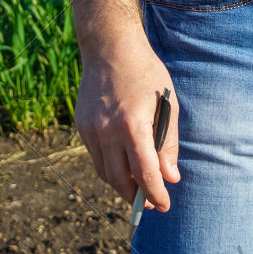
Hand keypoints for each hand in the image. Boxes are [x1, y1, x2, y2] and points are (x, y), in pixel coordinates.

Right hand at [73, 42, 180, 211]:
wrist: (110, 48)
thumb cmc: (146, 73)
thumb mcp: (168, 104)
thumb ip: (169, 143)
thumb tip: (170, 177)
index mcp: (133, 125)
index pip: (145, 173)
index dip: (155, 194)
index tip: (164, 206)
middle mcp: (108, 130)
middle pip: (120, 179)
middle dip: (136, 197)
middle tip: (151, 204)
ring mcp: (91, 129)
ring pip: (105, 172)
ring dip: (122, 186)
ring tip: (138, 189)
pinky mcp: (82, 126)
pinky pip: (96, 158)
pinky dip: (110, 168)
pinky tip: (123, 167)